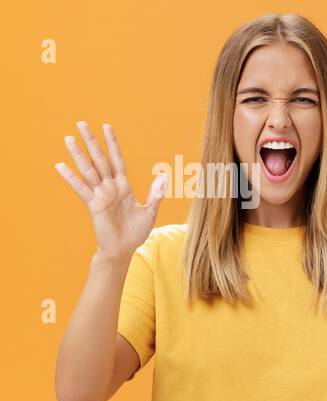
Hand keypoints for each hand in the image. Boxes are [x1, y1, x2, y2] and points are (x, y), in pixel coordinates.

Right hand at [54, 121, 167, 264]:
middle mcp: (109, 187)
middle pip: (99, 159)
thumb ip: (156, 194)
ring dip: (78, 154)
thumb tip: (163, 176)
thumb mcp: (150, 211)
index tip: (107, 126)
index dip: (112, 143)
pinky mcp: (94, 205)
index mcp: (123, 186)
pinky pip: (81, 189)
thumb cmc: (136, 231)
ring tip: (69, 138)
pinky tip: (60, 166)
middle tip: (81, 123)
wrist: (124, 249)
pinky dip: (71, 178)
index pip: (117, 159)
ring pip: (88, 170)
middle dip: (91, 141)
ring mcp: (100, 195)